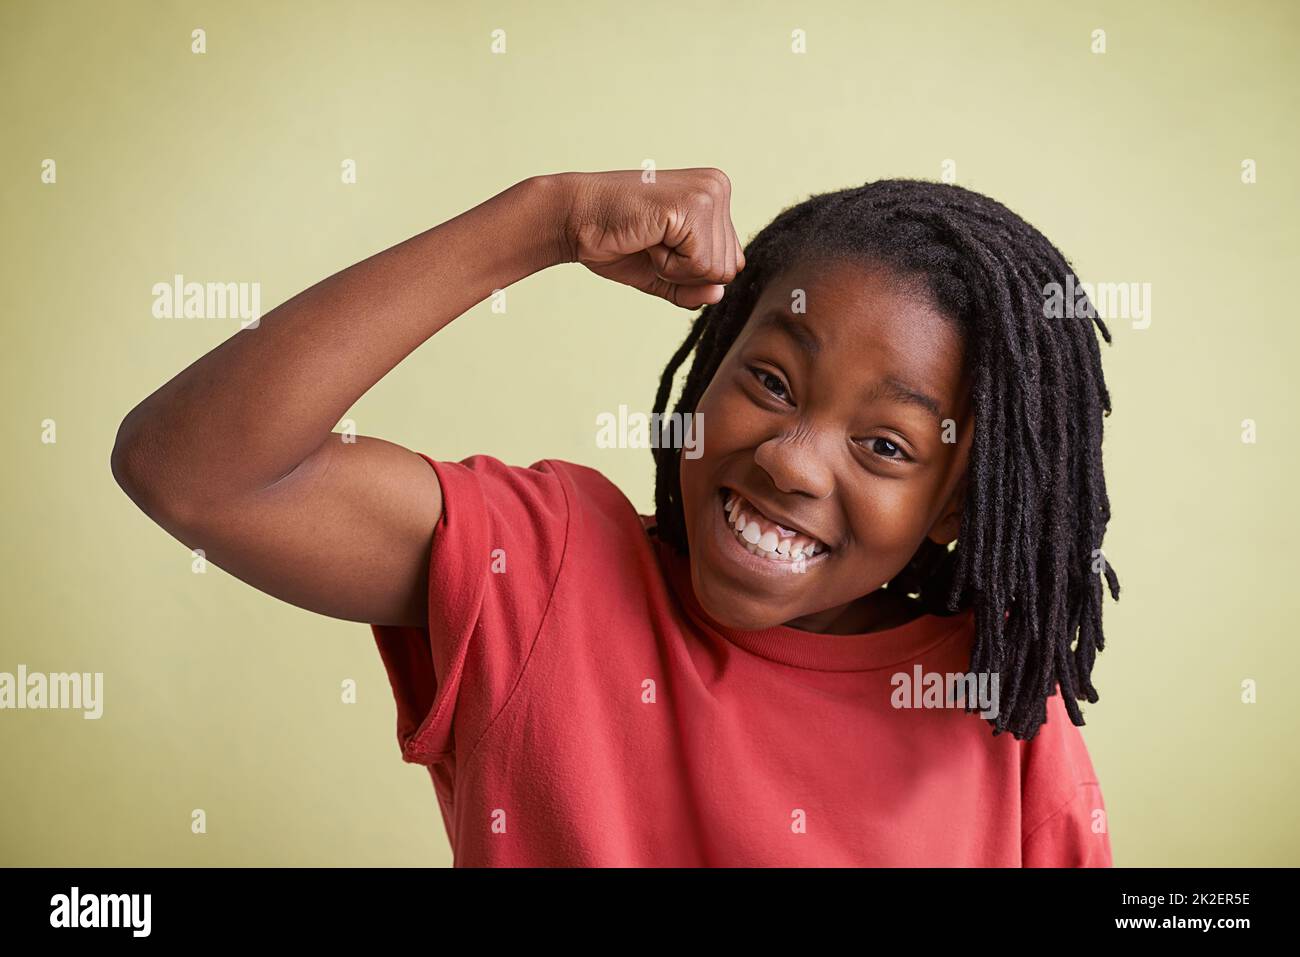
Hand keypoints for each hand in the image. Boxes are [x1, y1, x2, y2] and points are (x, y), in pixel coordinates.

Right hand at [557, 167, 744, 308]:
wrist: (574, 219)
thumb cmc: (614, 241)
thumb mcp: (662, 274)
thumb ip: (692, 287)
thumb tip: (718, 294)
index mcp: (715, 199)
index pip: (729, 264)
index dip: (690, 273)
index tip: (658, 246)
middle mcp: (718, 188)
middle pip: (727, 269)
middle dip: (685, 273)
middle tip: (651, 243)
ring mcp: (709, 193)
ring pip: (716, 270)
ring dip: (674, 268)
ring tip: (649, 239)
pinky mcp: (694, 204)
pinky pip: (698, 264)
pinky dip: (667, 265)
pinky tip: (648, 238)